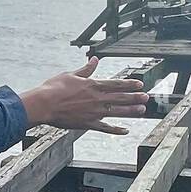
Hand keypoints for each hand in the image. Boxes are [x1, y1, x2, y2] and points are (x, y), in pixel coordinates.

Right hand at [17, 56, 149, 134]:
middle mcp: (97, 99)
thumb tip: (94, 60)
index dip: (130, 84)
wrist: (44, 104)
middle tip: (146, 97)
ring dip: (131, 111)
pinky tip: (125, 130)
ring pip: (117, 112)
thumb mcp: (70, 74)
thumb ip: (85, 69)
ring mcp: (93, 112)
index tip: (140, 84)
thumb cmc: (54, 88)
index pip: (116, 84)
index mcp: (93, 85)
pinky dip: (116, 130)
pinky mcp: (87, 124)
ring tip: (142, 110)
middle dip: (135, 97)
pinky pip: (105, 128)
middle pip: (121, 98)